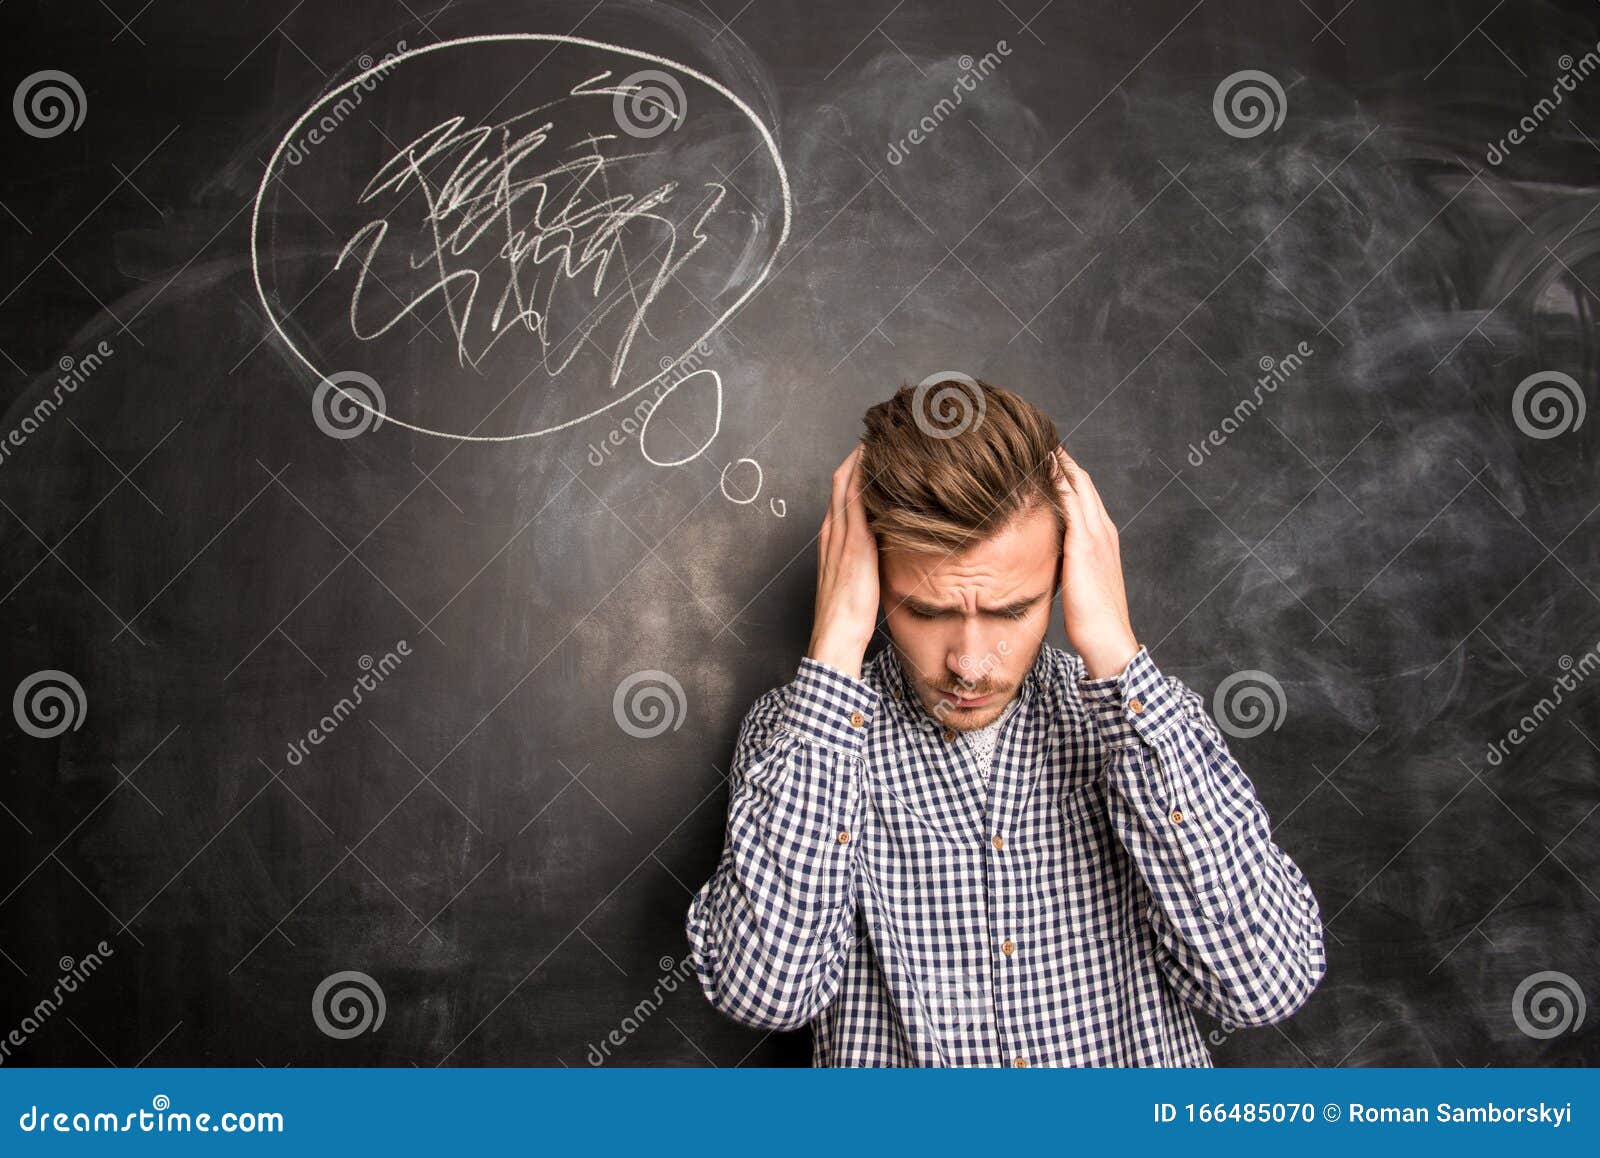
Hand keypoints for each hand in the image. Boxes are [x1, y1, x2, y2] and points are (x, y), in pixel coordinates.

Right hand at [807, 444, 879, 680]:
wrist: (837, 635)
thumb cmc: (849, 614)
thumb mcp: (858, 576)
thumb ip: (868, 555)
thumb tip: (891, 541)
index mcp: (832, 537)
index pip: (841, 490)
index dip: (855, 467)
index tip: (874, 450)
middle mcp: (833, 530)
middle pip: (841, 478)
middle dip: (859, 454)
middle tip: (880, 433)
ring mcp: (841, 536)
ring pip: (847, 483)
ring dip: (863, 459)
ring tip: (883, 439)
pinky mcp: (855, 544)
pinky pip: (858, 501)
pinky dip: (866, 480)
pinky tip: (883, 466)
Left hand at [1051, 447, 1139, 678]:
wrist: (1109, 638)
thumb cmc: (1091, 618)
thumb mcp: (1077, 581)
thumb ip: (1065, 562)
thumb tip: (1044, 555)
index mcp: (1103, 537)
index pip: (1083, 493)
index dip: (1065, 472)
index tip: (1044, 455)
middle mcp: (1103, 529)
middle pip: (1080, 480)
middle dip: (1060, 458)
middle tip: (1036, 437)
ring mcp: (1096, 534)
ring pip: (1076, 483)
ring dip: (1056, 461)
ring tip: (1034, 441)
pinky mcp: (1084, 544)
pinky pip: (1069, 501)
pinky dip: (1056, 480)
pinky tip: (1038, 467)